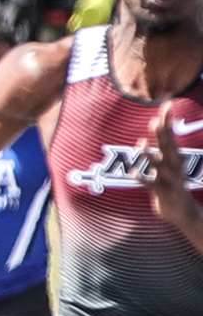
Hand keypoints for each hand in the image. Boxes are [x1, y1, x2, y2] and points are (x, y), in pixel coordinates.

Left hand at [137, 105, 202, 233]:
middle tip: (155, 120)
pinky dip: (142, 179)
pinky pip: (151, 185)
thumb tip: (146, 137)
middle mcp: (175, 167)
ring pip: (159, 166)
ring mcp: (170, 180)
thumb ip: (157, 153)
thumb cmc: (170, 187)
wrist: (182, 212)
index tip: (167, 103)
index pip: (171, 136)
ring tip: (141, 144)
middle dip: (162, 134)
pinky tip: (133, 173)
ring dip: (150, 155)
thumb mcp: (165, 167)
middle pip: (167, 147)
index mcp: (175, 159)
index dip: (168, 120)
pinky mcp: (163, 193)